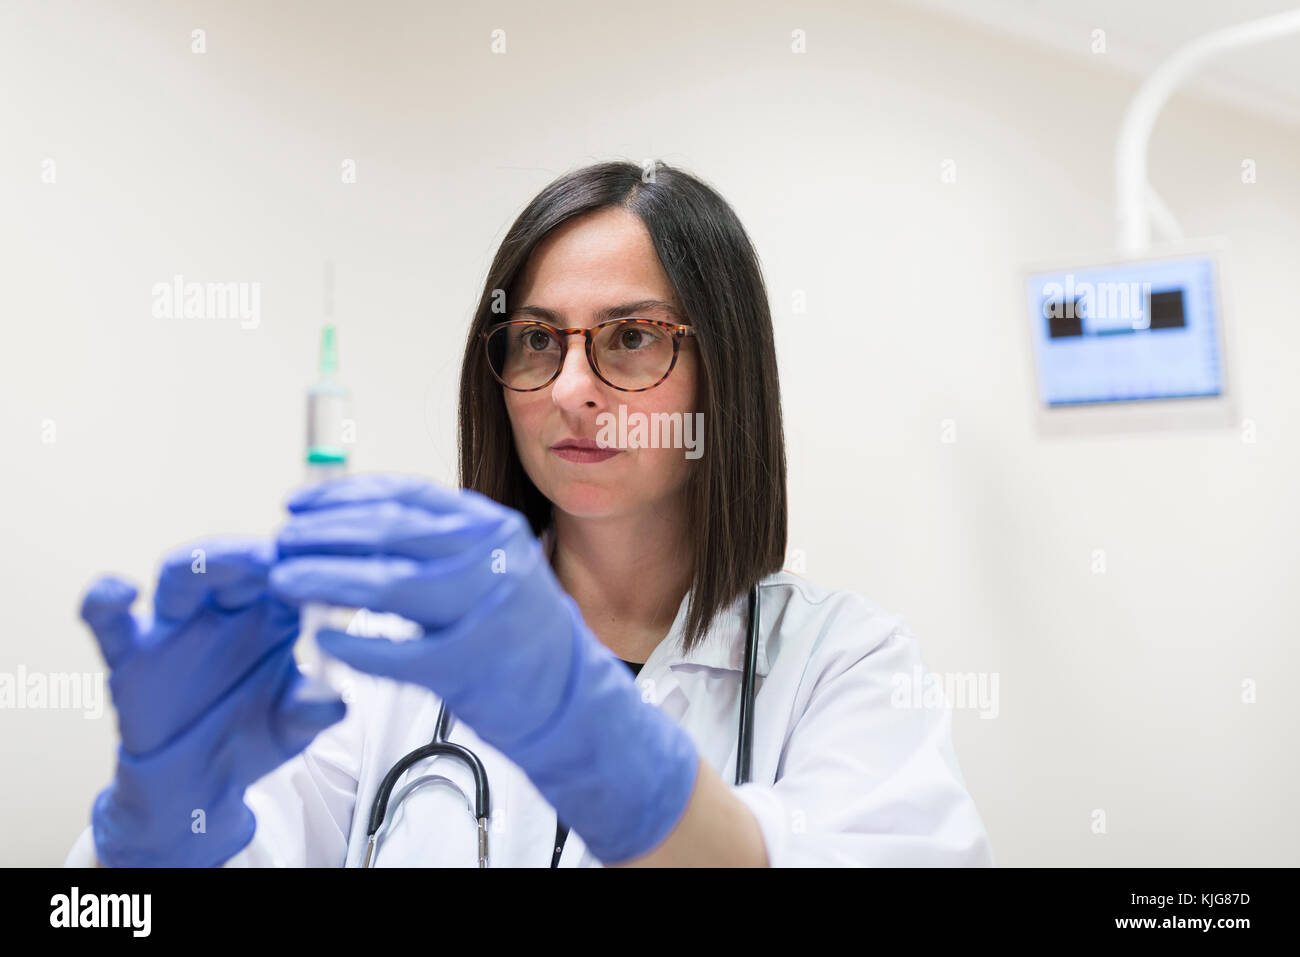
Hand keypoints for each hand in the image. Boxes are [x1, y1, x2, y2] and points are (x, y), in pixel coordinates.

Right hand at [81, 538, 345, 866]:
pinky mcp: (130, 653)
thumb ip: (310, 711)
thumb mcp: (293, 727)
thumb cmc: (255, 736)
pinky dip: (104, 600)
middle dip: (257, 555)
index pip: (291, 576)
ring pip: (179, 577)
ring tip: (226, 561)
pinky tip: (121, 592)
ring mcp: (176, 626)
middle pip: (237, 564)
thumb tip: (335, 704)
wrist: (201, 782)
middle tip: (278, 555)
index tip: (328, 569)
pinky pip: (107, 620)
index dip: (306, 570)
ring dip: (202, 563)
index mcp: (274, 615)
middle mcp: (225, 609)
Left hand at [270, 474, 699, 863]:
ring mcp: (483, 610)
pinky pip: (395, 653)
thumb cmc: (521, 631)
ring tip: (286, 580)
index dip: (345, 497)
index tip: (302, 505)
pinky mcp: (470, 664)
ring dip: (325, 580)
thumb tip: (357, 521)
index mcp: (492, 527)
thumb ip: (438, 541)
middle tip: (282, 542)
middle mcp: (491, 559)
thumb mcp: (492, 563)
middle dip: (324, 536)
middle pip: (388, 535)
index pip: (406, 497)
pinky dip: (354, 648)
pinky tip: (324, 643)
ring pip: (386, 585)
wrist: (571, 697)